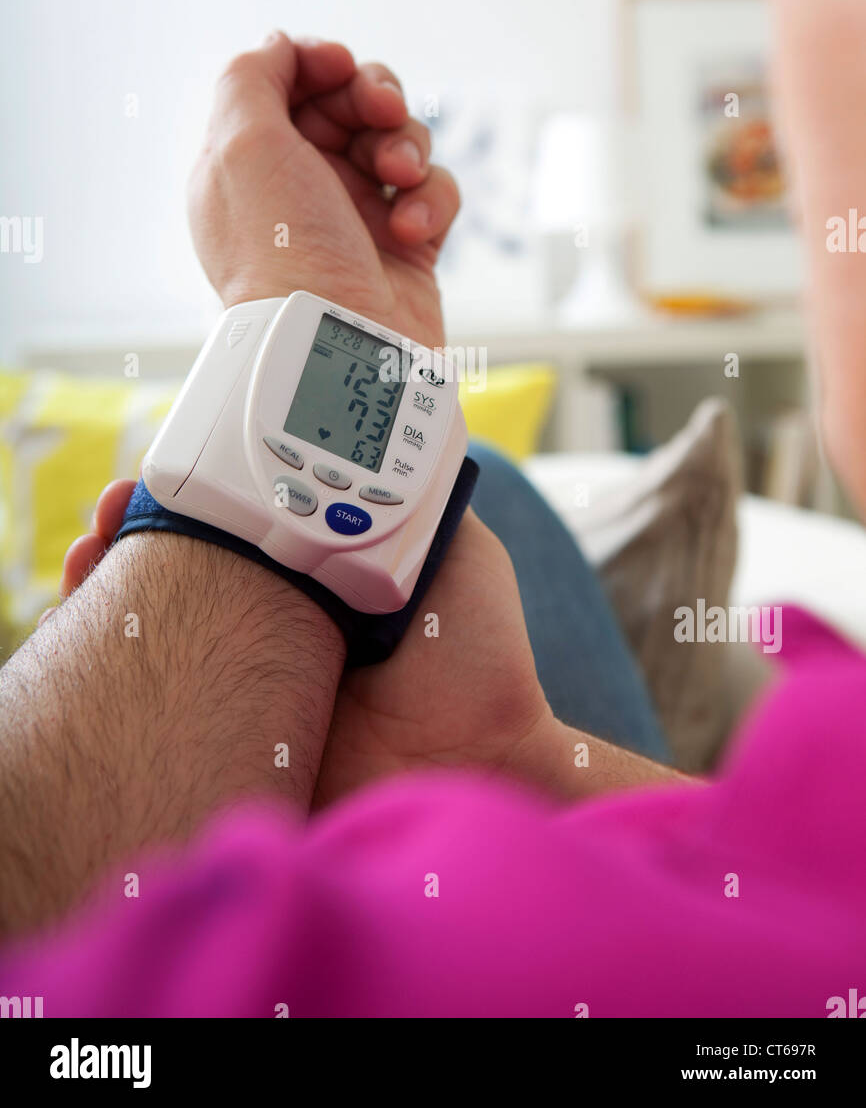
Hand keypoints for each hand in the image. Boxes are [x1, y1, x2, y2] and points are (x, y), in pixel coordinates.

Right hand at [52, 487, 560, 802]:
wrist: (476, 754)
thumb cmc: (477, 654)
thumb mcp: (455, 548)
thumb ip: (419, 496)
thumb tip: (388, 439)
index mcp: (315, 580)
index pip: (233, 529)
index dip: (189, 501)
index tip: (152, 479)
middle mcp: (278, 624)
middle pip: (185, 572)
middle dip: (134, 537)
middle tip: (110, 514)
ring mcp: (253, 678)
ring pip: (162, 629)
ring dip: (113, 588)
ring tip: (90, 557)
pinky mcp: (235, 731)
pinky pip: (164, 699)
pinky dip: (119, 667)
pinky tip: (93, 621)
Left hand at [188, 33, 458, 349]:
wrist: (339, 344)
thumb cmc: (282, 248)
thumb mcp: (237, 144)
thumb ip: (249, 76)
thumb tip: (280, 44)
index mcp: (250, 161)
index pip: (289, 81)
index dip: (318, 63)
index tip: (337, 69)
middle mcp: (300, 185)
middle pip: (349, 101)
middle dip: (372, 96)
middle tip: (381, 112)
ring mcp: (355, 216)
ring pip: (399, 139)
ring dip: (405, 146)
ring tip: (397, 179)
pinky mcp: (407, 246)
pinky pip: (434, 192)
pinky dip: (429, 201)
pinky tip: (410, 231)